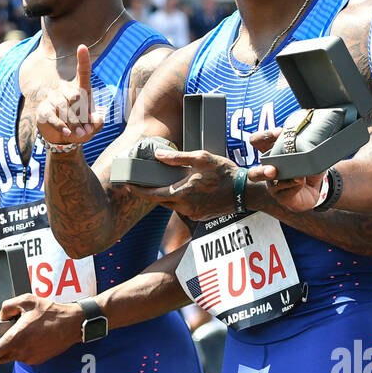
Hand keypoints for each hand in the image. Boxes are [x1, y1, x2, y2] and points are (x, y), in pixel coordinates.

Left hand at [0, 293, 81, 365]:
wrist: (73, 324)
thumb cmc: (51, 312)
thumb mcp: (27, 301)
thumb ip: (8, 306)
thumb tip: (0, 316)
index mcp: (16, 339)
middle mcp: (22, 352)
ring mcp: (30, 358)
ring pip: (11, 357)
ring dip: (7, 349)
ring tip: (13, 334)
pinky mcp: (38, 360)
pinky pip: (22, 356)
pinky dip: (19, 349)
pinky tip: (26, 337)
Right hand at [35, 44, 103, 146]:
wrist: (63, 137)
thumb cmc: (82, 127)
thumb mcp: (93, 127)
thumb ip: (98, 123)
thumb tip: (98, 119)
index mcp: (81, 90)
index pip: (82, 72)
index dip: (83, 60)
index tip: (82, 47)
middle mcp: (65, 90)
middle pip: (75, 95)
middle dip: (82, 114)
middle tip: (87, 129)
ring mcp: (53, 98)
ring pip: (63, 107)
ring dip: (74, 123)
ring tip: (81, 134)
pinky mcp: (44, 109)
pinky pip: (52, 116)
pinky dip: (61, 125)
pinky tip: (68, 133)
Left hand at [124, 147, 239, 221]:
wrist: (245, 191)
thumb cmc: (224, 172)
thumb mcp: (201, 158)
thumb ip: (178, 158)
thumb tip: (158, 155)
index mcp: (181, 193)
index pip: (151, 195)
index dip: (137, 191)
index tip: (127, 185)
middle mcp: (184, 207)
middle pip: (159, 201)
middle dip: (149, 193)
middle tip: (140, 183)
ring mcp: (192, 214)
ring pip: (171, 206)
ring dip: (165, 196)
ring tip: (162, 184)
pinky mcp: (200, 217)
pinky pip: (183, 209)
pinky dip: (179, 200)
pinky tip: (182, 190)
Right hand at [244, 127, 326, 212]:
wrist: (314, 188)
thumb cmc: (306, 166)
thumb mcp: (307, 152)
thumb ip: (306, 144)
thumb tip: (313, 137)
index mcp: (269, 154)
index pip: (257, 142)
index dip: (264, 136)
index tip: (279, 133)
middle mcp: (267, 171)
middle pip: (253, 173)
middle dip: (261, 171)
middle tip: (272, 170)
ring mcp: (273, 186)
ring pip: (272, 184)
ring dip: (283, 180)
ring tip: (296, 177)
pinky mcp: (282, 197)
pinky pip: (286, 192)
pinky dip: (295, 185)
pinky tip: (301, 180)